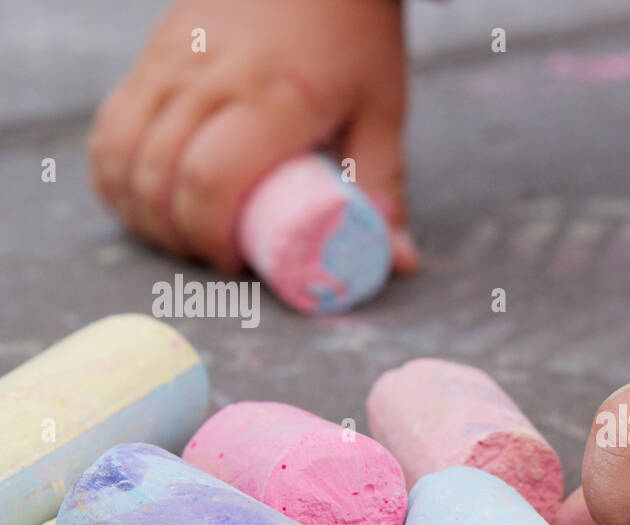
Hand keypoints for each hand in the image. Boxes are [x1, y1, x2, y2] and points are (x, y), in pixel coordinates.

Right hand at [89, 0, 417, 273]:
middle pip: (158, 176)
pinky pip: (110, 125)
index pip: (210, 181)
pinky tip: (143, 200)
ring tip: (178, 236)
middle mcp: (212, 79)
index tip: (235, 264)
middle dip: (175, 235)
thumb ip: (383, 188)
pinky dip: (114, 173)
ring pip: (121, 152)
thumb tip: (398, 260)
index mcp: (275, 99)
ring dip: (139, 211)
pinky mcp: (152, 54)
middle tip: (210, 257)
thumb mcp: (382, 111)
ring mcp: (172, 62)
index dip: (209, 237)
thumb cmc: (355, 34)